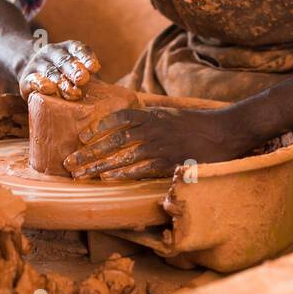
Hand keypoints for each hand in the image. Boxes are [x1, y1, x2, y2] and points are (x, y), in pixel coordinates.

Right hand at [17, 39, 99, 100]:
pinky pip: (33, 80)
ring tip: (72, 93)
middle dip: (74, 70)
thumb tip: (107, 91)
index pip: (78, 49)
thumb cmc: (63, 76)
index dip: (86, 57)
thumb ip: (88, 76)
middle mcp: (51, 52)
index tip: (94, 67)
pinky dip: (40, 84)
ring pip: (50, 71)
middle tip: (83, 79)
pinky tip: (49, 89)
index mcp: (67, 48)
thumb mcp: (76, 71)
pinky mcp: (25, 78)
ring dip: (61, 81)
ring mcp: (37, 63)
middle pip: (64, 60)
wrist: (32, 74)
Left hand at [62, 106, 245, 180]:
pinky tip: (107, 179)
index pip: (119, 118)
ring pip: (122, 156)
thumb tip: (131, 122)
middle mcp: (152, 128)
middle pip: (113, 140)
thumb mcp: (170, 114)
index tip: (82, 137)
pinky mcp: (168, 161)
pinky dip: (122, 173)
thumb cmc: (197, 125)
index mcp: (152, 115)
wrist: (223, 132)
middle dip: (89, 152)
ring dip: (99, 166)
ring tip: (80, 175)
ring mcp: (160, 145)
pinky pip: (140, 168)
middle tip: (69, 163)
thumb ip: (149, 118)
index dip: (98, 128)